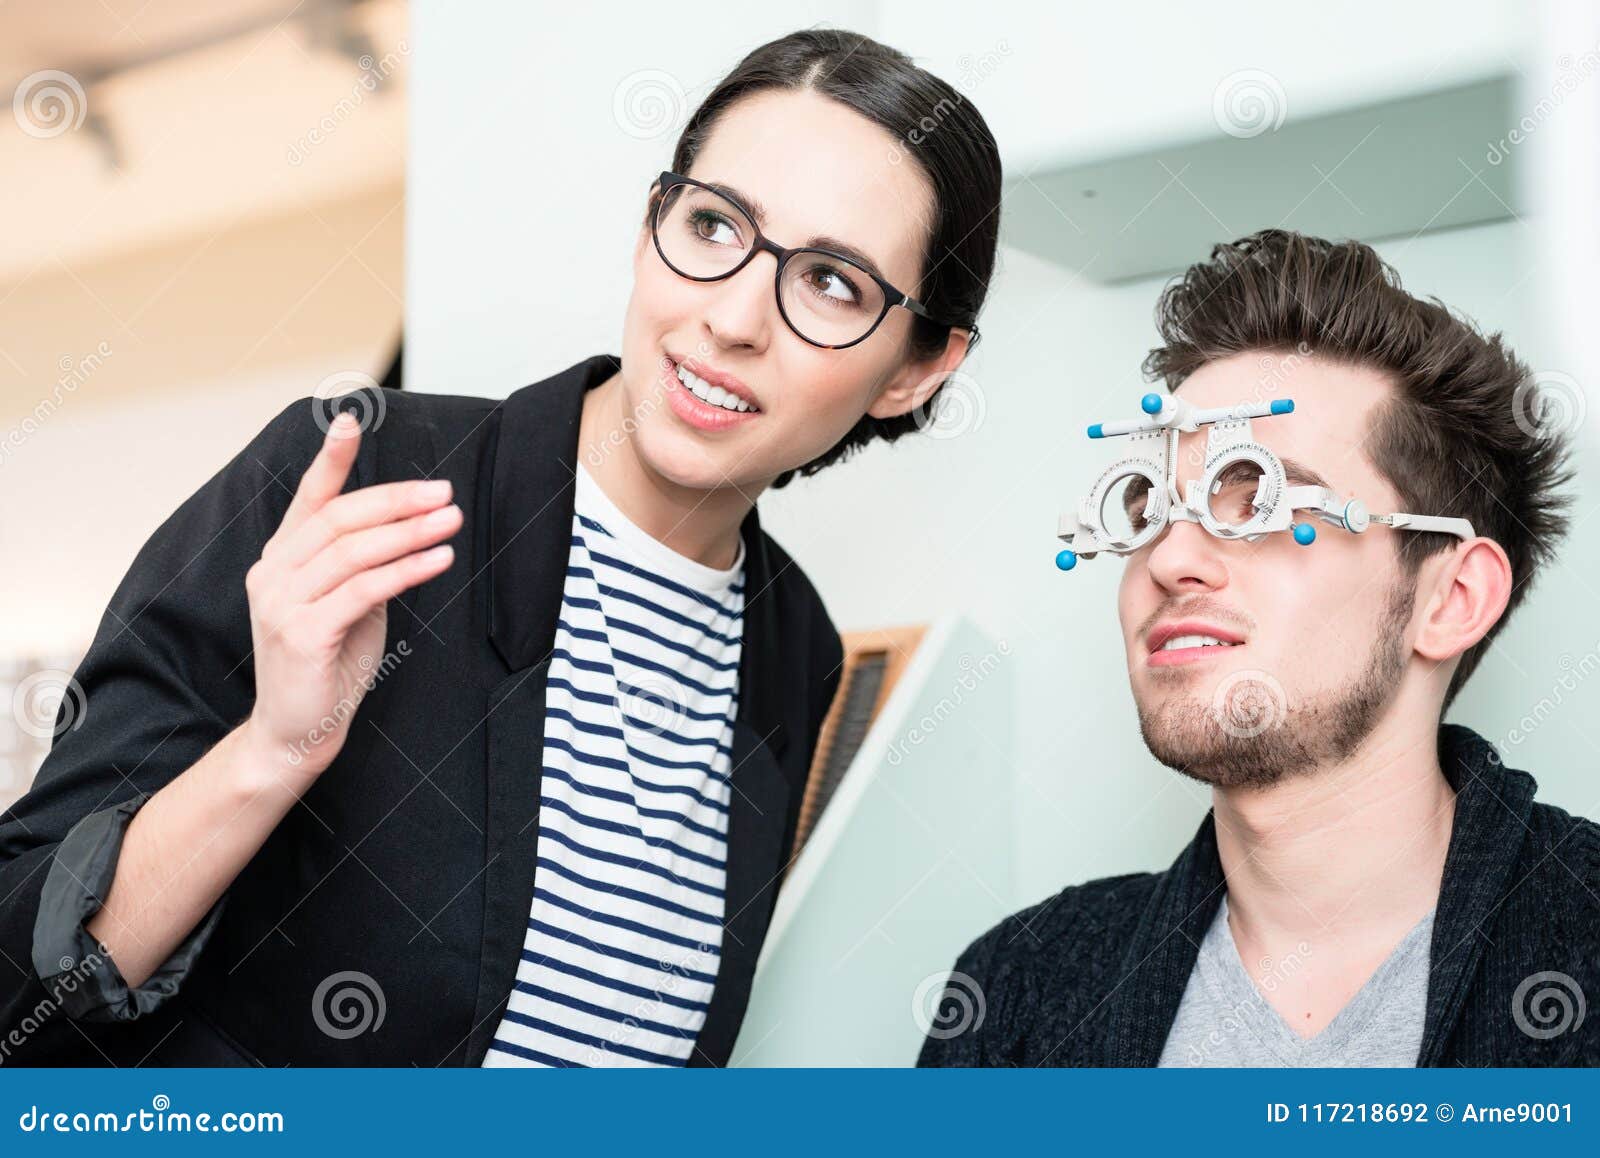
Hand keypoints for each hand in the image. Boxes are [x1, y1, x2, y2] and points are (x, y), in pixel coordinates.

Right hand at [242, 410, 459, 784]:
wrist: (297, 731)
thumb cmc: (328, 665)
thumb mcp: (348, 604)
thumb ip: (363, 566)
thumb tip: (409, 529)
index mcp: (282, 559)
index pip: (309, 499)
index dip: (330, 459)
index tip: (349, 420)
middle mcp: (273, 573)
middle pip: (340, 519)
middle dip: (396, 500)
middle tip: (444, 492)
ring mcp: (282, 603)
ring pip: (352, 551)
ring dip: (409, 532)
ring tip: (451, 520)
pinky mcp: (302, 633)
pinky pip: (362, 590)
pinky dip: (404, 570)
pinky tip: (437, 559)